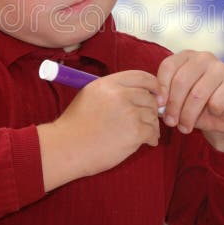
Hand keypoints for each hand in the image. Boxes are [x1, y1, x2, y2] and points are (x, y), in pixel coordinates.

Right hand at [37, 70, 160, 190]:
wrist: (66, 148)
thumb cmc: (75, 127)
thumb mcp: (90, 96)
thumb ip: (112, 91)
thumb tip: (139, 93)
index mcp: (108, 83)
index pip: (141, 77)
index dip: (153, 85)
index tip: (157, 94)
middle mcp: (119, 94)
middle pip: (149, 97)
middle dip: (151, 109)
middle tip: (149, 120)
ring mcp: (128, 113)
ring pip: (152, 115)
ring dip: (152, 125)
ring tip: (147, 134)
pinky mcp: (134, 132)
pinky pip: (152, 132)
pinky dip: (152, 138)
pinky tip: (148, 142)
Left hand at [157, 50, 223, 154]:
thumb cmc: (200, 107)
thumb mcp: (179, 101)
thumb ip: (167, 98)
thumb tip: (157, 104)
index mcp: (187, 57)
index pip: (168, 66)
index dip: (161, 88)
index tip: (159, 106)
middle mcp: (204, 58)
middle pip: (181, 81)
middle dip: (173, 106)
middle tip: (171, 122)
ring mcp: (222, 68)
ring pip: (197, 94)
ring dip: (188, 115)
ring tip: (185, 127)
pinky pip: (217, 101)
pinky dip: (212, 113)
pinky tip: (214, 114)